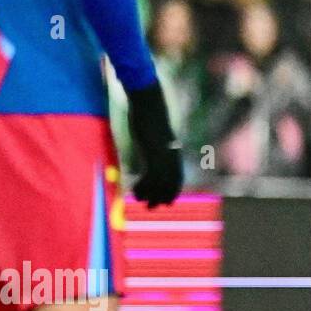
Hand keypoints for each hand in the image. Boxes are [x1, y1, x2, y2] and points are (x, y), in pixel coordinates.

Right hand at [127, 81, 183, 208]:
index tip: (168, 200)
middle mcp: (171, 155)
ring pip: (159, 184)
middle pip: (170, 183)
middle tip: (153, 206)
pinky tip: (133, 190)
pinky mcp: (153, 154)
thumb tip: (153, 144)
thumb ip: (156, 139)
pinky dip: (142, 187)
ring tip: (140, 200)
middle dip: (162, 197)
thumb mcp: (154, 130)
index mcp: (174, 150)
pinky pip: (148, 178)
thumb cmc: (149, 112)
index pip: (177, 176)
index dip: (173, 190)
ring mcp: (163, 156)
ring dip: (150, 195)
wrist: (148, 103)